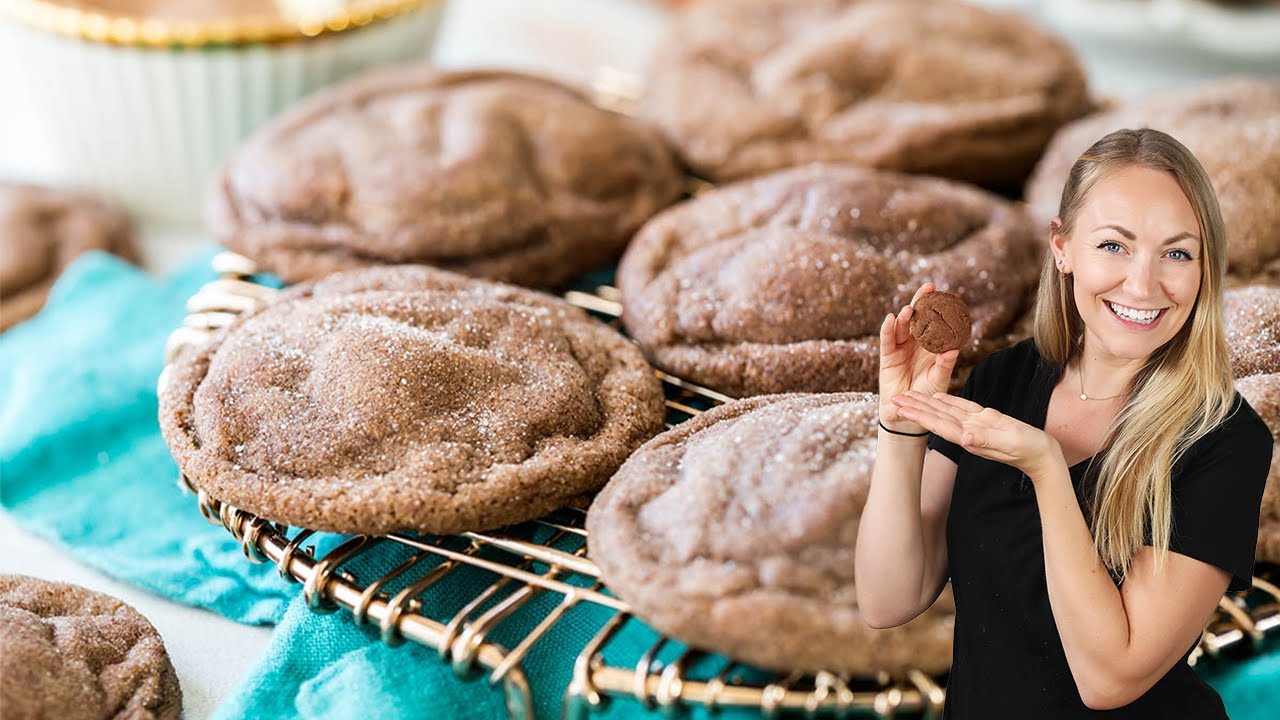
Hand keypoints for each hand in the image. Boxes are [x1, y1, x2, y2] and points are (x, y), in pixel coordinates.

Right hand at [878, 283, 959, 432]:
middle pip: (918, 318)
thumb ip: (944, 365)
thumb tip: (953, 350)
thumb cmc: (927, 396)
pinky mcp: (887, 357)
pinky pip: (887, 340)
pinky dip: (887, 329)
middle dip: (922, 302)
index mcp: (932, 346)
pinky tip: (891, 318)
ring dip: (905, 316)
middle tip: (929, 287)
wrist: (909, 414)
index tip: (949, 294)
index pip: (936, 322)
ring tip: (910, 308)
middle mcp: (916, 344)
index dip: (940, 308)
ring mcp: (901, 349)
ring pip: (902, 327)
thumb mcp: (939, 380)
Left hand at [890, 391, 1063, 480]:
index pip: (938, 424)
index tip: (900, 409)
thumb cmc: (1028, 451)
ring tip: (908, 395)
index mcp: (969, 437)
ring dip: (926, 403)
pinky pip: (963, 408)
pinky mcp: (987, 420)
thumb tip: (965, 438)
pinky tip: (938, 396)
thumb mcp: (1008, 443)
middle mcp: (968, 431)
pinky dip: (949, 400)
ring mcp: (976, 425)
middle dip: (914, 408)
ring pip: (946, 410)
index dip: (919, 416)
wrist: (1042, 456)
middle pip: (936, 416)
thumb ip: (986, 440)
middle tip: (893, 399)